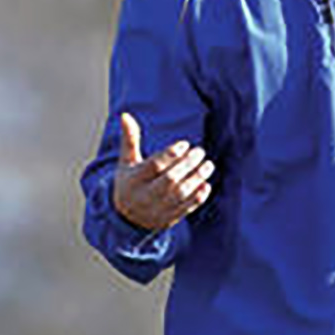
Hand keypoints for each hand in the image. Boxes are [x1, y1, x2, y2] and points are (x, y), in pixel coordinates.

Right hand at [110, 111, 213, 231]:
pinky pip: (186, 208)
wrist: (128, 219)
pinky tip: (206, 184)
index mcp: (133, 180)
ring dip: (197, 178)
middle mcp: (145, 196)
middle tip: (200, 151)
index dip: (171, 154)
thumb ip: (129, 140)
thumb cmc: (130, 182)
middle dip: (187, 164)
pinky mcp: (169, 219)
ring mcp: (158, 209)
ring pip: (180, 194)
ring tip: (208, 165)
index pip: (154, 166)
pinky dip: (198, 197)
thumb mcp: (126, 162)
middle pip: (170, 179)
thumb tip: (126, 115)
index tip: (185, 144)